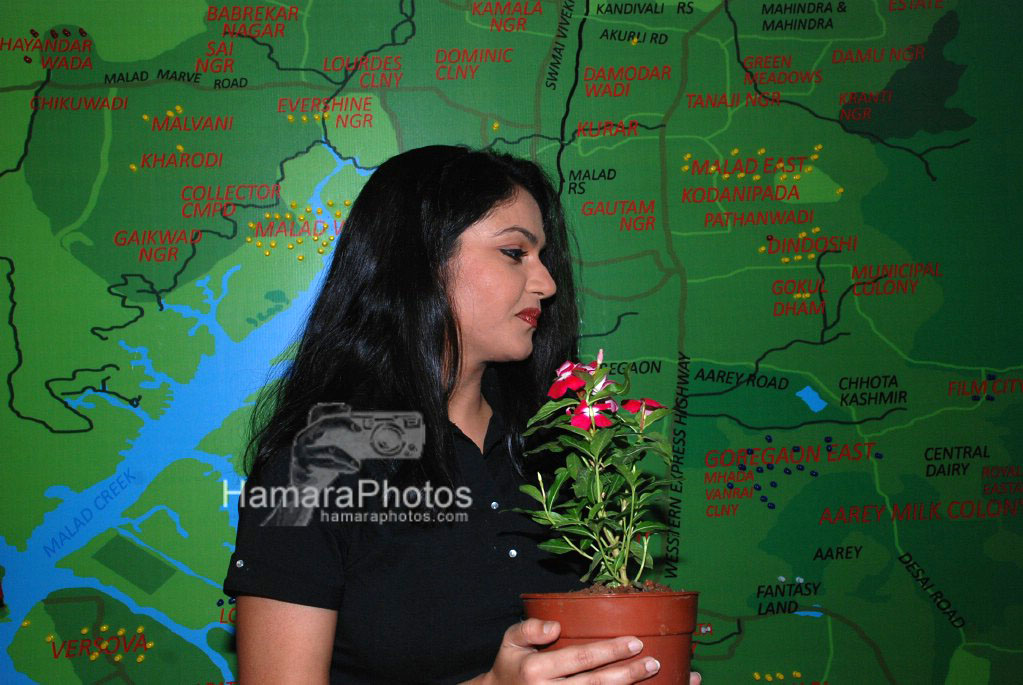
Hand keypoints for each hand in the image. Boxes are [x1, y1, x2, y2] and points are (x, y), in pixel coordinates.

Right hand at [465, 618, 701, 683]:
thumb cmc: (511, 665)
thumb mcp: (511, 640)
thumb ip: (530, 629)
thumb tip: (555, 626)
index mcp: (537, 671)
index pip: (580, 659)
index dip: (609, 651)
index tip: (635, 641)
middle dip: (628, 674)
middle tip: (654, 662)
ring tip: (654, 676)